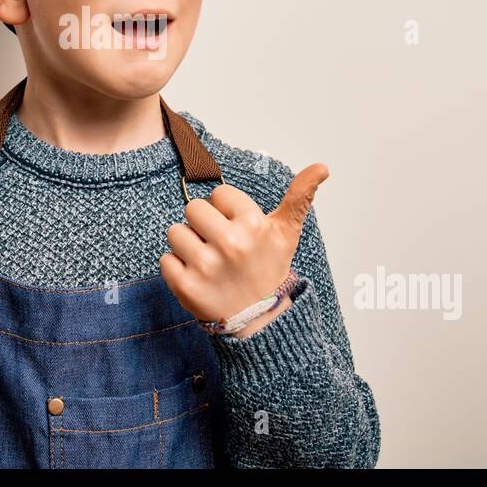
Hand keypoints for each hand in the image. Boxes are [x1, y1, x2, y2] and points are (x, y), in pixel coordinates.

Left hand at [160, 163, 327, 330]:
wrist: (261, 320)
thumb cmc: (269, 269)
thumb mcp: (286, 233)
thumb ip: (300, 196)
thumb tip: (322, 166)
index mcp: (252, 224)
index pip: (219, 194)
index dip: (227, 211)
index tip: (238, 230)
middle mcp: (229, 243)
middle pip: (193, 208)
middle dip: (203, 225)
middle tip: (220, 246)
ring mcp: (206, 266)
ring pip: (175, 232)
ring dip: (188, 245)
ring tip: (208, 261)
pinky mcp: (186, 286)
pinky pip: (165, 260)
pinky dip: (177, 268)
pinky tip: (198, 277)